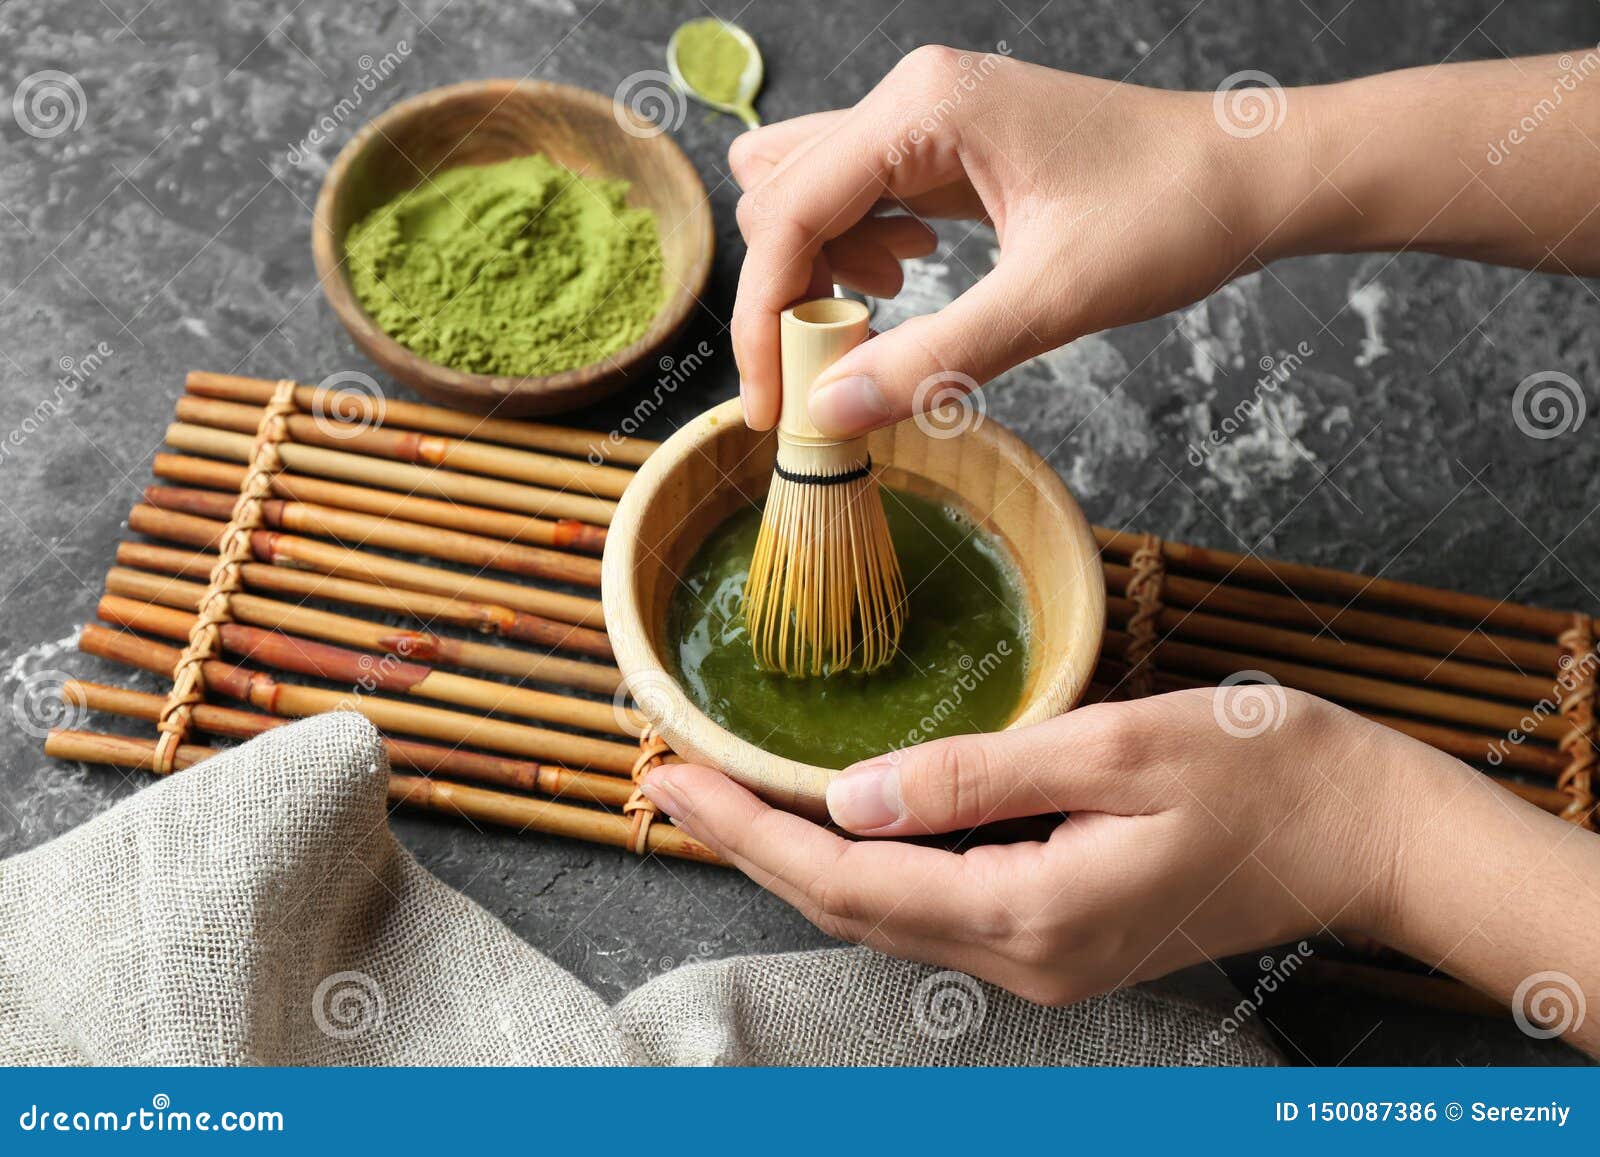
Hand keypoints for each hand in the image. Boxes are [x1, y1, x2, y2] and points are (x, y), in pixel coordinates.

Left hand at [641, 688, 1410, 1004]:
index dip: (746, 834)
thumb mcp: (1113, 748)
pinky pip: (932, 907)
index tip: (669, 781)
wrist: (1363, 830)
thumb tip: (852, 800)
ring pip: (885, 913)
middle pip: (849, 908)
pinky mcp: (1061, 938)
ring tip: (727, 797)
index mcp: (1031, 913)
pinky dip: (866, 866)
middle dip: (750, 849)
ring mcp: (1044, 959)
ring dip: (798, 859)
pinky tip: (834, 822)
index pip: (845, 881)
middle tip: (670, 784)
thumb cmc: (1260, 771)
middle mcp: (1025, 958)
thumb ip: (976, 776)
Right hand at [729, 48, 1285, 435]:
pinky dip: (862, 252)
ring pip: (816, 195)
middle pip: (782, 195)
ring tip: (887, 316)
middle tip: (840, 364)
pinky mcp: (950, 147)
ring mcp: (929, 117)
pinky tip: (913, 282)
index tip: (773, 405)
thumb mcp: (1051, 300)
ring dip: (826, 270)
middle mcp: (912, 97)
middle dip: (792, 291)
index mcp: (922, 106)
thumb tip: (832, 411)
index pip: (788, 213)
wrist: (1252, 177)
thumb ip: (936, 357)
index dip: (765, 316)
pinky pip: (864, 198)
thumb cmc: (1170, 214)